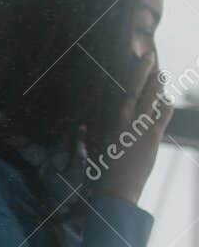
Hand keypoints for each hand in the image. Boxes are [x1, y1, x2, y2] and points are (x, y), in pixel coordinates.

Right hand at [98, 50, 170, 206]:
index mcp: (113, 121)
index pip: (127, 91)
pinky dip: (166, 106)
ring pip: (154, 101)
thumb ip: (86, 137)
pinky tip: (166, 99)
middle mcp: (129, 121)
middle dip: (148, 73)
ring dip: (158, 87)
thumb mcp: (92, 151)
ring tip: (161, 75)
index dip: (137, 73)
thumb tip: (80, 127)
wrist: (117, 190)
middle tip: (152, 57)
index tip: (143, 59)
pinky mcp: (153, 139)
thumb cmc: (101, 172)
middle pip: (142, 91)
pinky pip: (163, 117)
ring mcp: (143, 129)